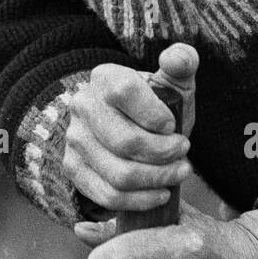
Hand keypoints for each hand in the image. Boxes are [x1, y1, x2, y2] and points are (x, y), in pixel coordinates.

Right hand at [62, 47, 197, 213]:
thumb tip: (177, 58)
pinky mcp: (74, 169)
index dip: (154, 114)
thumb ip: (182, 63)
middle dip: (164, 154)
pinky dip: (140, 200)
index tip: (172, 125)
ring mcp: (75, 140)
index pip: (125, 92)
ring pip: (119, 174)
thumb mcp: (172, 83)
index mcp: (104, 77)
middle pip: (125, 142)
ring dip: (158, 179)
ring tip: (179, 172)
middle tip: (184, 154)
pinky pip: (108, 196)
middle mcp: (82, 105)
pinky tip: (160, 193)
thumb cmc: (156, 106)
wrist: (127, 127)